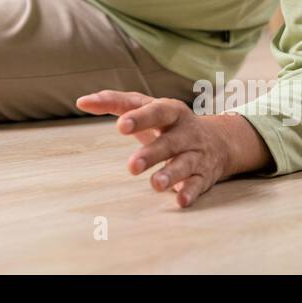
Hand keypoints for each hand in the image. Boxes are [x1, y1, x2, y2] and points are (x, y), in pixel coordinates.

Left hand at [76, 90, 250, 207]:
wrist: (220, 140)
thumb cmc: (169, 122)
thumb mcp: (147, 107)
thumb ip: (115, 102)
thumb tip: (81, 102)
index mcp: (172, 111)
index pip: (156, 111)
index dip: (140, 118)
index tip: (120, 126)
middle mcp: (186, 132)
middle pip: (170, 142)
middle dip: (152, 154)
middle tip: (132, 166)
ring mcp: (196, 154)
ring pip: (185, 165)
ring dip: (170, 174)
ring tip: (155, 184)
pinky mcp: (204, 176)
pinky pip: (198, 185)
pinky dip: (190, 193)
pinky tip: (180, 200)